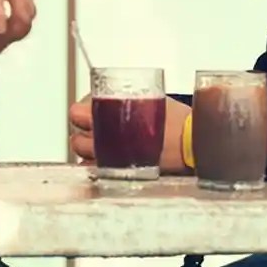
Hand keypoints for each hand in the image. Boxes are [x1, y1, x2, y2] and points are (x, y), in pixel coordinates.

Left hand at [68, 94, 192, 172]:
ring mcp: (111, 156)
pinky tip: (101, 160)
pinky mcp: (121, 171)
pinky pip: (94, 169)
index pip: (77, 112)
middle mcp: (107, 137)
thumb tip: (125, 95)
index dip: (80, 112)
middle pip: (76, 135)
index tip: (87, 111)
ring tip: (97, 144)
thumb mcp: (152, 99)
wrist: (191, 143)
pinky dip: (93, 164)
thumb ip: (132, 98)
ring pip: (81, 152)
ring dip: (86, 147)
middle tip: (91, 128)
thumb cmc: (177, 121)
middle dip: (81, 131)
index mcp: (112, 114)